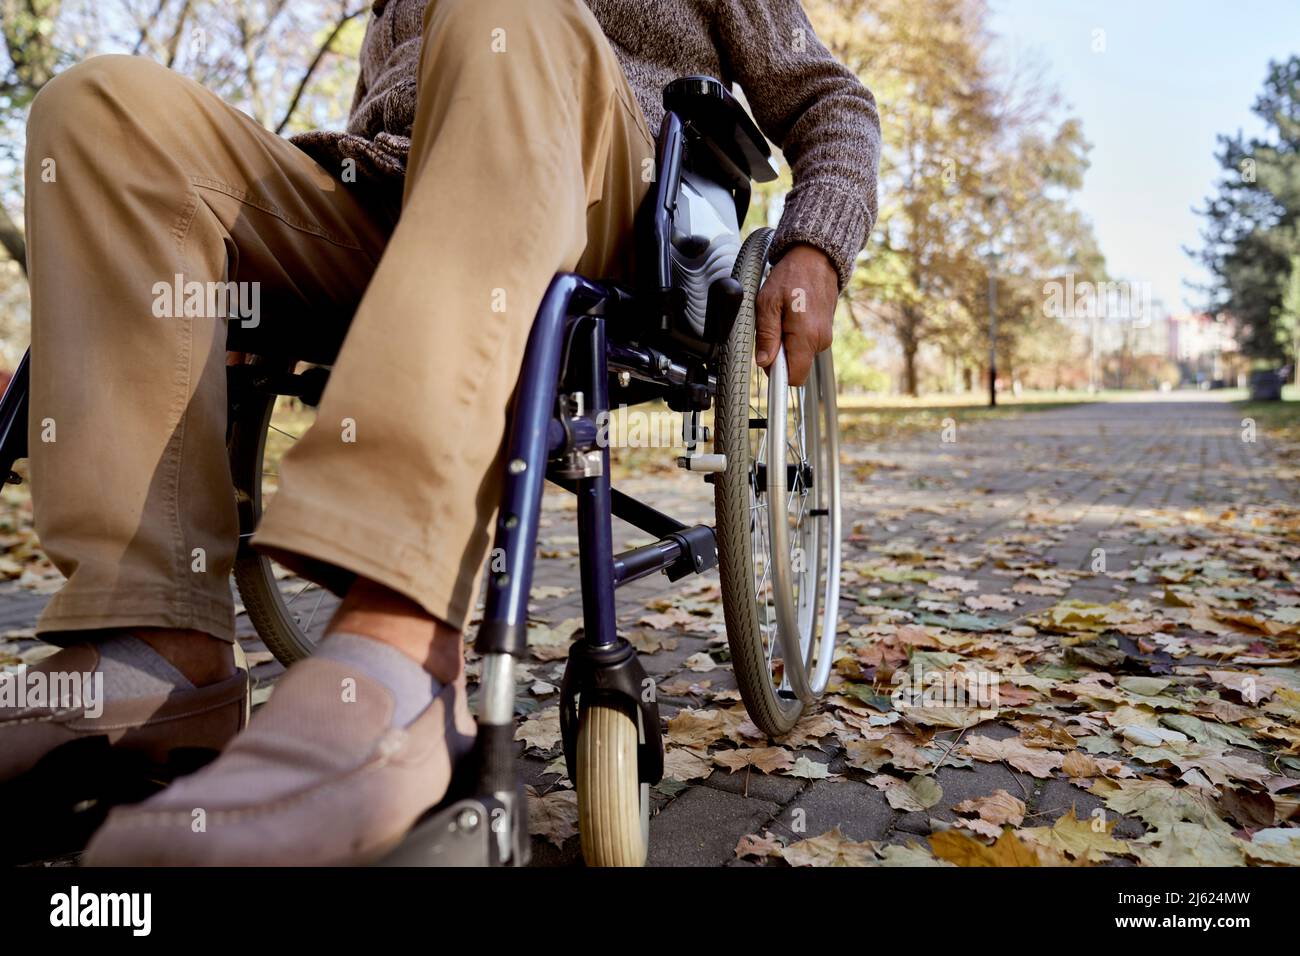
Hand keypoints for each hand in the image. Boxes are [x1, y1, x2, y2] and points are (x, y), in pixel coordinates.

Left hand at [754, 243, 837, 386]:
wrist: (816, 258)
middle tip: (772, 327)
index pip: (794, 377)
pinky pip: (805, 344)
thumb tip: (764, 362)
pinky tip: (792, 315)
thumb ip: (766, 335)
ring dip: (786, 343)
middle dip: (780, 355)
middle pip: (795, 367)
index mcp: (806, 336)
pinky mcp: (825, 331)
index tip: (767, 365)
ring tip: (783, 316)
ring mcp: (825, 336)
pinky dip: (795, 335)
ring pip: (799, 355)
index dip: (777, 375)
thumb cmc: (791, 275)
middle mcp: (820, 341)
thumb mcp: (768, 302)